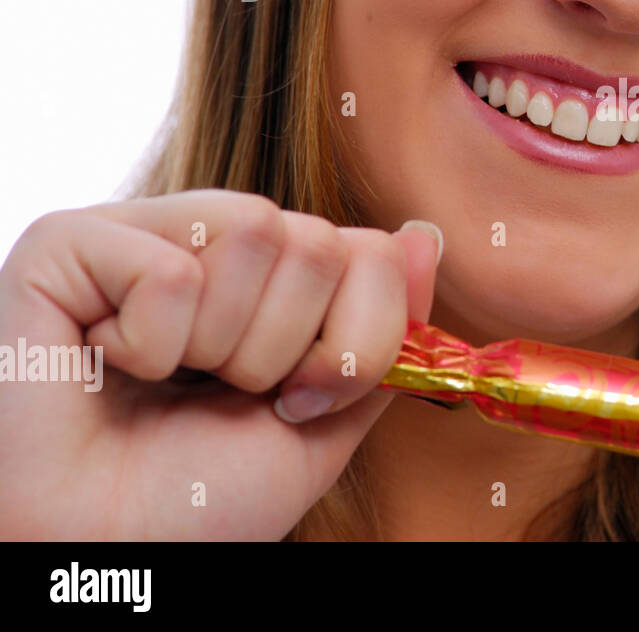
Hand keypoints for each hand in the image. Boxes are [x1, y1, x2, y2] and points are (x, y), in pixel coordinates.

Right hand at [0, 190, 441, 539]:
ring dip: (221, 345)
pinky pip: (169, 270)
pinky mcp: (67, 243)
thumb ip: (383, 334)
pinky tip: (108, 364)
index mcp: (274, 273)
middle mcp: (213, 237)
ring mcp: (142, 230)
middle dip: (284, 350)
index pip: (371, 250)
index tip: (300, 402)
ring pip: (256, 233)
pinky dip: (148, 344)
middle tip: (219, 394)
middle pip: (318, 241)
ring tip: (166, 380)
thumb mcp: (326, 424)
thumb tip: (423, 233)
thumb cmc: (202, 498)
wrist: (104, 554)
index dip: (356, 341)